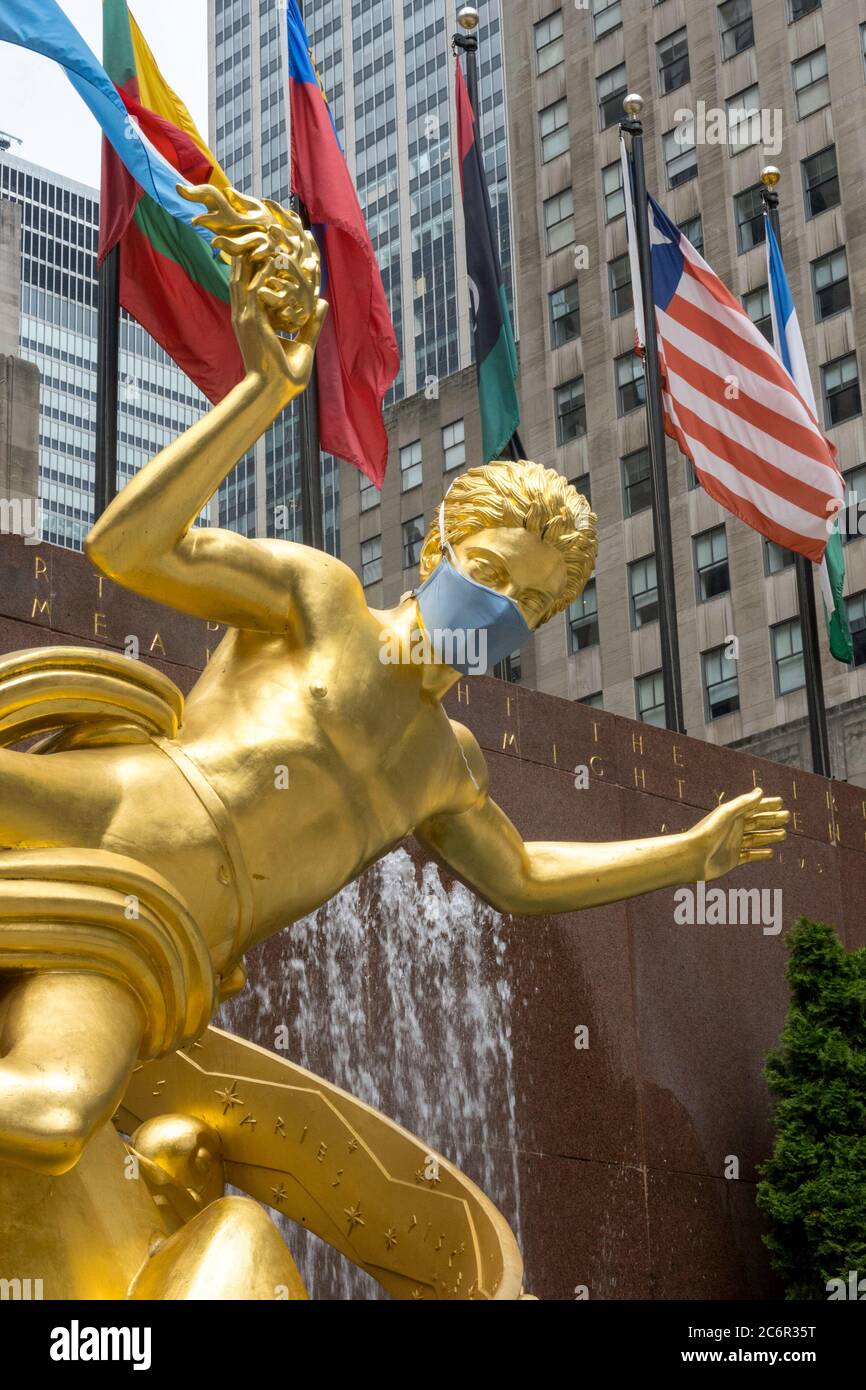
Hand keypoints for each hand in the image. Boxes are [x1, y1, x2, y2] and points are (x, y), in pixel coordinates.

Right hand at [179, 183, 327, 395]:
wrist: (272, 394)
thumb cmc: (286, 379)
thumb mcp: (304, 346)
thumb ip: (312, 323)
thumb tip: (322, 301)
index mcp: (257, 319)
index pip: (254, 283)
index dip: (260, 263)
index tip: (270, 242)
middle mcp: (247, 313)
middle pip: (244, 273)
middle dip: (251, 249)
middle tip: (260, 224)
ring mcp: (245, 315)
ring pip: (243, 274)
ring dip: (251, 252)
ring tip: (259, 227)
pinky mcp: (250, 319)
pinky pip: (252, 286)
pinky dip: (257, 268)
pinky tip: (266, 250)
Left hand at [689, 788, 788, 882]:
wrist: (692, 857)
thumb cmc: (707, 832)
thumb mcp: (726, 814)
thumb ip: (743, 803)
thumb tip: (760, 791)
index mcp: (732, 816)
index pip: (753, 807)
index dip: (767, 804)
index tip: (781, 802)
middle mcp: (733, 829)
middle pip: (757, 822)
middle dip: (772, 819)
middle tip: (787, 817)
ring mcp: (733, 844)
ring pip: (756, 838)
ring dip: (770, 836)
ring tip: (784, 834)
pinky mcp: (732, 859)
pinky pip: (750, 855)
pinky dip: (760, 854)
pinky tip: (771, 853)